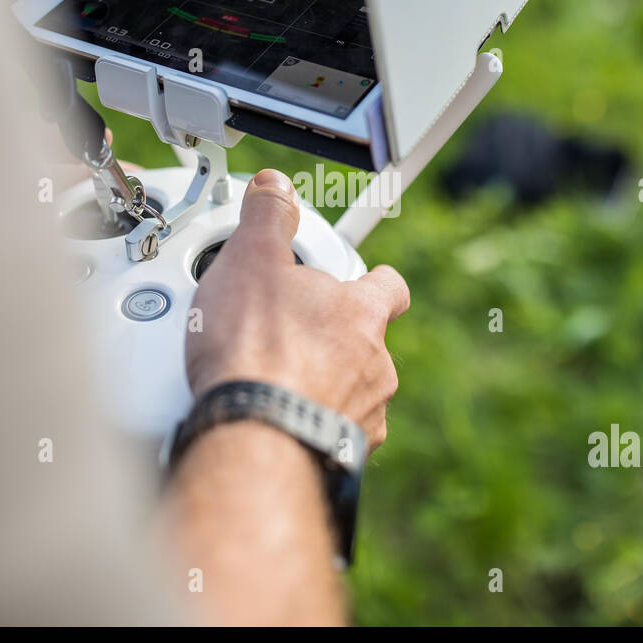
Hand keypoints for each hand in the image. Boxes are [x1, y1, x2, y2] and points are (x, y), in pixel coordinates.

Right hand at [186, 168, 409, 449]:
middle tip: (287, 335)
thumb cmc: (256, 351)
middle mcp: (376, 367)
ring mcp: (364, 415)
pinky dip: (308, 427)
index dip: (376, 281)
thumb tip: (275, 186)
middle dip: (332, 340)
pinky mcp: (342, 456)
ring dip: (320, 385)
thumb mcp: (252, 261)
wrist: (255, 438)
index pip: (390, 288)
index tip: (364, 277)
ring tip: (273, 382)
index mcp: (362, 314)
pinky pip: (330, 435)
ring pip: (349, 392)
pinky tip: (275, 423)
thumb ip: (268, 217)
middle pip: (364, 345)